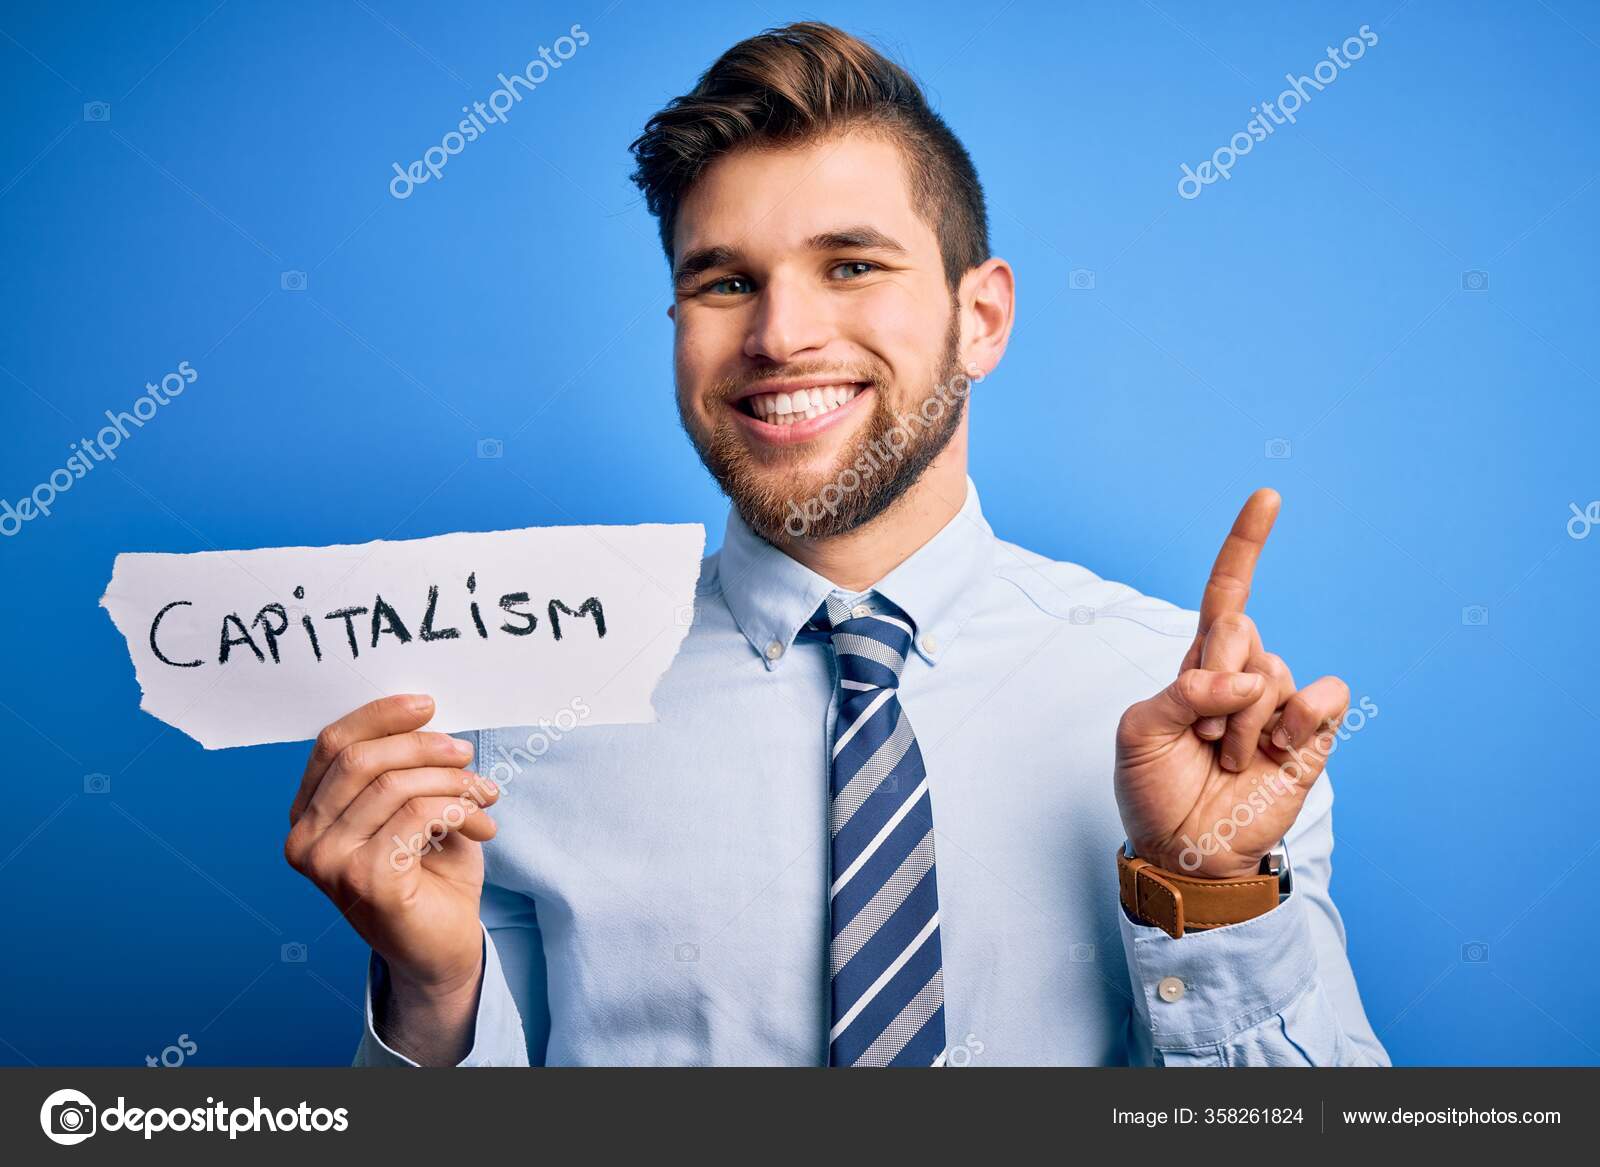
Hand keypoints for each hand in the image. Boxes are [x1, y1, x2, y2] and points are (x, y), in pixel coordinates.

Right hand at [283, 695, 497, 1010]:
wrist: (443, 948)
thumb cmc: (429, 874)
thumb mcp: (414, 808)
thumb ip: (404, 767)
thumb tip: (426, 717)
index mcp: (309, 815)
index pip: (333, 745)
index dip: (379, 716)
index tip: (427, 704)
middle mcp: (305, 840)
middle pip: (362, 760)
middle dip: (423, 746)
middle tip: (467, 755)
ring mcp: (329, 864)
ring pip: (395, 786)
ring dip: (453, 783)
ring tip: (485, 796)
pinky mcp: (366, 882)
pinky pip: (418, 816)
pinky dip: (459, 810)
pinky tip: (483, 827)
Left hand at [1114, 489, 1349, 877]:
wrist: (1184, 853)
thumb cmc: (1153, 790)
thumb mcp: (1138, 734)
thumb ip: (1179, 692)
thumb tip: (1241, 679)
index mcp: (1198, 666)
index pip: (1227, 592)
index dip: (1246, 545)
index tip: (1269, 496)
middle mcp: (1243, 675)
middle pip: (1238, 630)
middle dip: (1213, 680)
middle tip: (1202, 735)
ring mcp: (1279, 705)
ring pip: (1271, 673)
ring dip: (1242, 724)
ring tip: (1226, 760)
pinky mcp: (1311, 737)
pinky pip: (1324, 697)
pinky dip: (1298, 718)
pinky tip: (1279, 749)